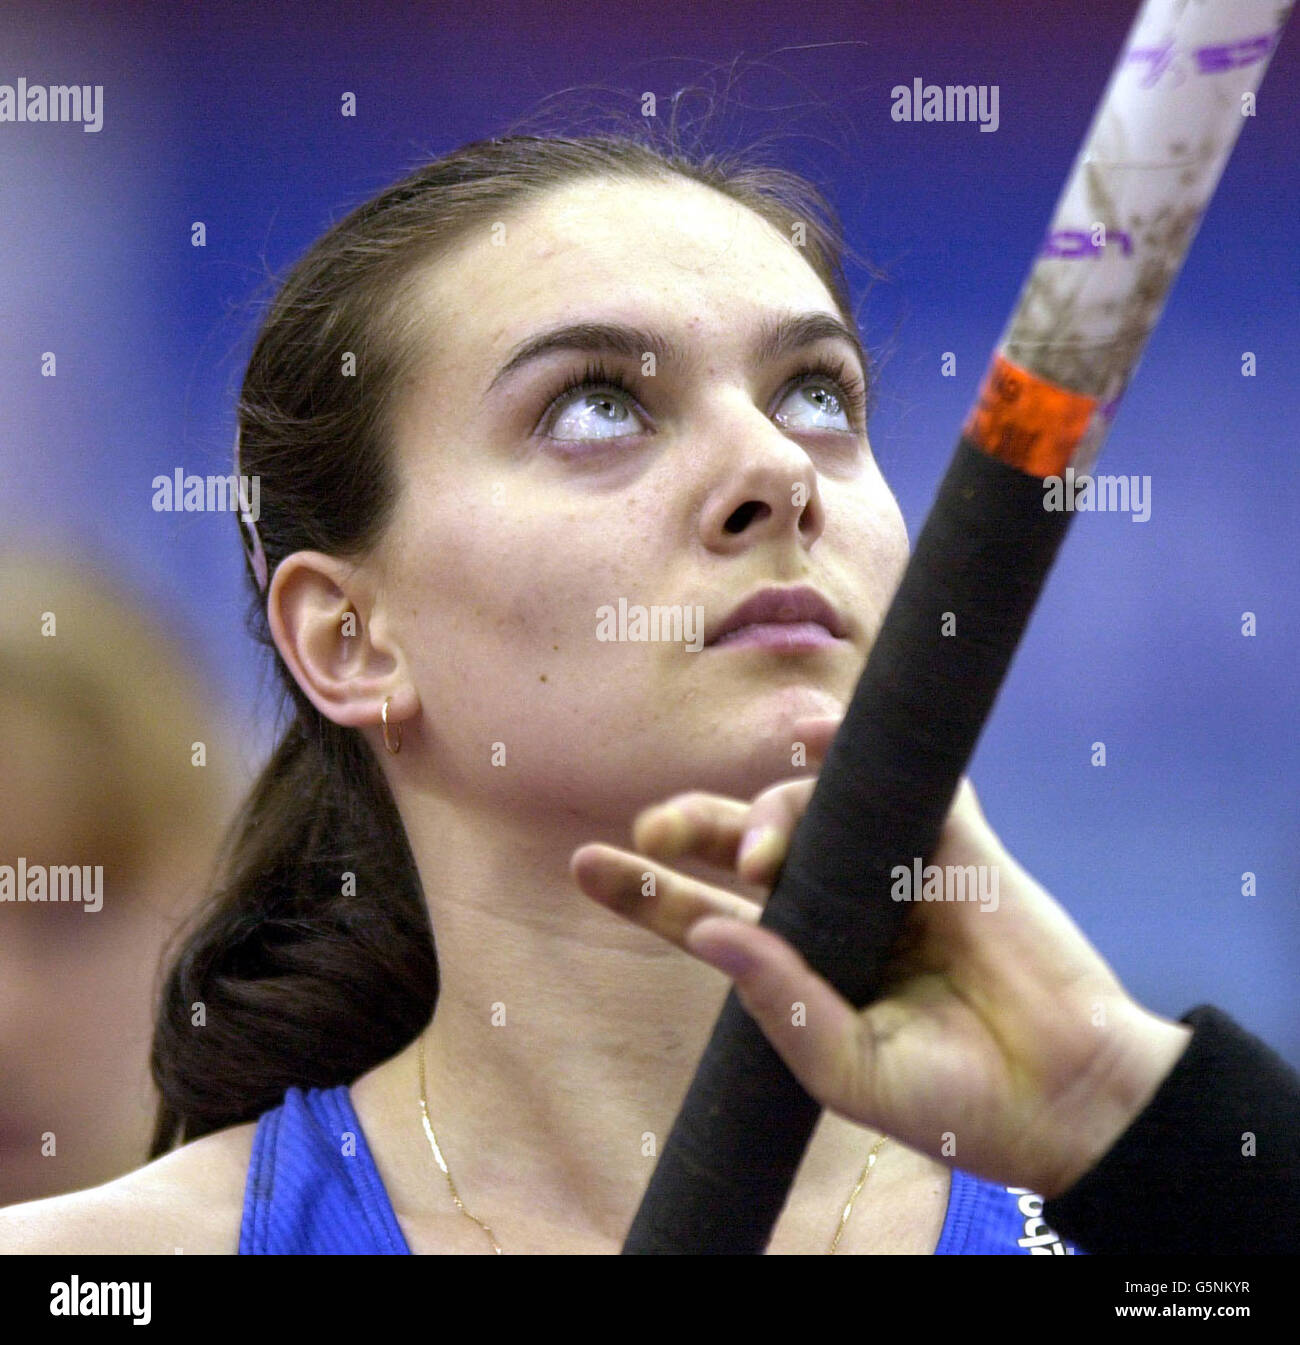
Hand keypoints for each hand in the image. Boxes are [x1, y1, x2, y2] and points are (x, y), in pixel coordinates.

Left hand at [570, 715, 1192, 1197]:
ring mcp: (890, 870)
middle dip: (691, 825)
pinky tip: (814, 728)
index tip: (586, 864)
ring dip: (768, 812)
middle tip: (653, 828)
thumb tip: (706, 931)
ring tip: (759, 852)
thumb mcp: (847, 1067)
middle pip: (743, 845)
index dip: (648, 891)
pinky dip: (853, 747)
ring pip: (806, 807)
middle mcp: (835, 907)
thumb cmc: (953, 1100)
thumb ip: (780, 1001)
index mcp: (801, 965)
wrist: (1067, 1093)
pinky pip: (896, 777)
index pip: (706, 918)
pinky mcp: (949, 844)